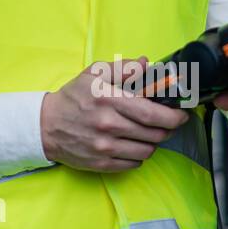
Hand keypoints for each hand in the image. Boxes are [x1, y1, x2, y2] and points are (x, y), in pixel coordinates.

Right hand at [40, 57, 190, 171]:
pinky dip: (139, 155)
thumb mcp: (93, 73)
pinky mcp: (101, 164)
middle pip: (154, 134)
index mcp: (108, 100)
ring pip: (147, 150)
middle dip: (167, 129)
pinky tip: (132, 144)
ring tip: (147, 132)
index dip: (173, 116)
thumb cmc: (73, 97)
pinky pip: (134, 163)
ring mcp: (105, 148)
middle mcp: (108, 126)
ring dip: (153, 142)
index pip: (152, 113)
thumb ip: (122, 68)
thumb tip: (146, 64)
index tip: (181, 114)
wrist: (46, 125)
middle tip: (168, 122)